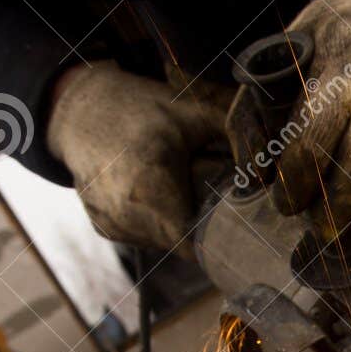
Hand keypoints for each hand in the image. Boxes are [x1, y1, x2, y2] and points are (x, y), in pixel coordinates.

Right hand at [46, 64, 227, 250]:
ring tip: (176, 190)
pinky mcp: (104, 227)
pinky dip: (155, 223)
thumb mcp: (192, 112)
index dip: (217, 241)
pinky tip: (153, 193)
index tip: (234, 226)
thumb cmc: (139, 107)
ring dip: (178, 225)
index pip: (194, 244)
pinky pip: (144, 238)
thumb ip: (238, 136)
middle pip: (183, 244)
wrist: (76, 108)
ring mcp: (112, 223)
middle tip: (209, 199)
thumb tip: (274, 164)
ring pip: (164, 243)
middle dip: (201, 228)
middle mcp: (126, 212)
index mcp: (150, 186)